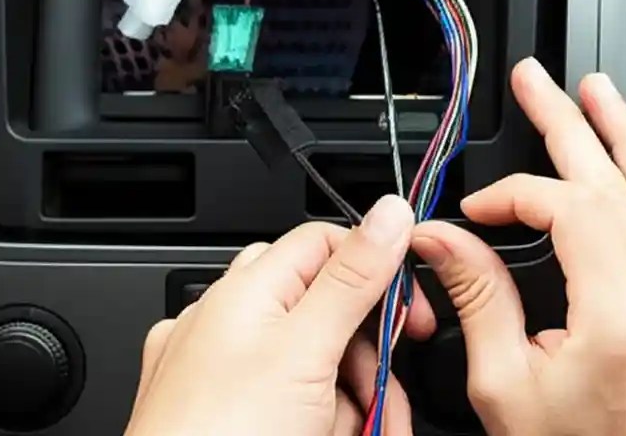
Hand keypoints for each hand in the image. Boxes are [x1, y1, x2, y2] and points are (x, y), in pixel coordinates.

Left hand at [125, 196, 435, 435]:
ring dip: (345, 396)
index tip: (406, 313)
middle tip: (374, 391)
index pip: (327, 243)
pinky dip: (313, 418)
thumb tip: (388, 212)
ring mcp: (219, 368)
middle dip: (363, 355)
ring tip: (340, 429)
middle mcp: (226, 319)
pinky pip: (285, 398)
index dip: (375, 271)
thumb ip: (351, 278)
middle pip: (326, 309)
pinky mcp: (222, 409)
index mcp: (247, 288)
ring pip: (312, 363)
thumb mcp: (306, 350)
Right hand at [412, 58, 625, 435]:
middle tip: (540, 80)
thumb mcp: (503, 385)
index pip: (570, 210)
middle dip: (573, 121)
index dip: (515, 193)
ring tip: (599, 94)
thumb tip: (443, 237)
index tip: (477, 208)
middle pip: (621, 182)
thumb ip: (476, 296)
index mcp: (620, 319)